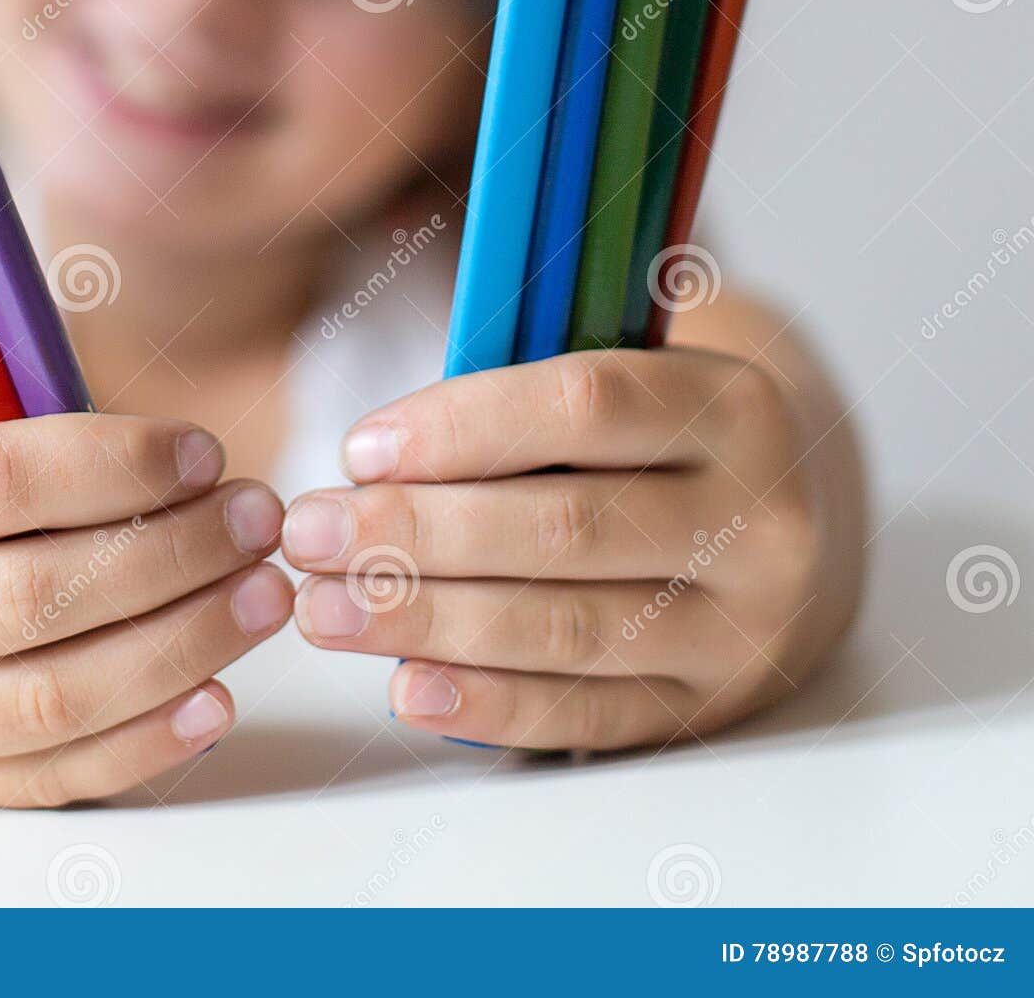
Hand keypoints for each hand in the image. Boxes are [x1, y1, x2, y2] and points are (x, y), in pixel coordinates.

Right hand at [0, 413, 292, 805]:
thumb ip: (8, 422)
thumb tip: (170, 444)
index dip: (116, 463)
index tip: (202, 450)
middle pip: (39, 597)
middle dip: (174, 554)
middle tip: (260, 518)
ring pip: (56, 698)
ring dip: (184, 646)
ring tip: (263, 595)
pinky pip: (47, 777)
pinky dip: (143, 743)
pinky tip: (216, 695)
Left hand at [282, 346, 857, 750]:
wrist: (786, 521)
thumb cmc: (657, 437)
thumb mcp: (621, 380)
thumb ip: (519, 398)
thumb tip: (373, 458)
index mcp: (734, 407)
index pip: (583, 406)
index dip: (460, 427)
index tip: (358, 449)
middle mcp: (758, 520)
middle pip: (564, 527)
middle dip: (415, 532)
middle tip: (308, 533)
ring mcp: (742, 627)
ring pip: (565, 627)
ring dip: (426, 620)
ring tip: (326, 607)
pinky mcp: (709, 707)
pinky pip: (587, 714)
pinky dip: (488, 703)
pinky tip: (404, 684)